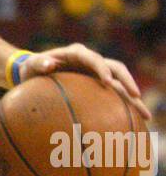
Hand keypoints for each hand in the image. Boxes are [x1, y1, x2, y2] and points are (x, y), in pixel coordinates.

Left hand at [21, 45, 150, 120]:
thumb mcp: (31, 65)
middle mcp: (91, 61)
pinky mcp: (98, 84)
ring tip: (144, 114)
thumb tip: (48, 64)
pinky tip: (133, 121)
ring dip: (132, 96)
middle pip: (115, 68)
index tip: (106, 81)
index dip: (101, 68)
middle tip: (136, 97)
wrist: (35, 72)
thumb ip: (38, 64)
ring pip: (119, 81)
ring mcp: (96, 73)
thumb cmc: (31, 69)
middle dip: (127, 82)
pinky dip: (123, 105)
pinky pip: (114, 93)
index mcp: (76, 54)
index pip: (92, 58)